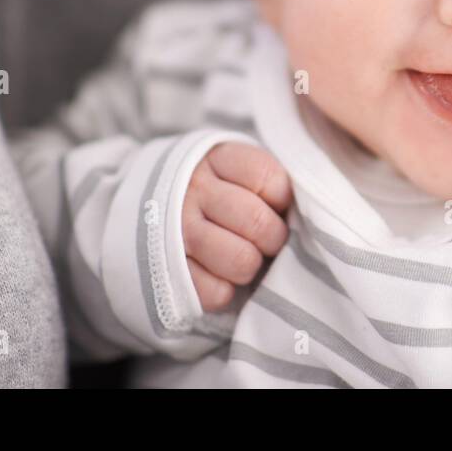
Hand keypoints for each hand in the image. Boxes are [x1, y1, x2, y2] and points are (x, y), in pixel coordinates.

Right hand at [182, 141, 292, 310]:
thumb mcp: (237, 167)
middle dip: (273, 237)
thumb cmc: (215, 188)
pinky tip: (220, 274)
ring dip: (252, 265)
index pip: (267, 177)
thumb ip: (269, 180)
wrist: (146, 207)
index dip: (282, 199)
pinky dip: (226, 289)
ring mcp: (177, 231)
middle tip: (268, 240)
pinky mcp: (169, 271)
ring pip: (242, 260)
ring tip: (246, 257)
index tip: (277, 206)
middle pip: (257, 222)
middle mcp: (193, 191)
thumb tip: (304, 215)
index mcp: (217, 159)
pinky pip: (216, 291)